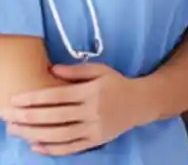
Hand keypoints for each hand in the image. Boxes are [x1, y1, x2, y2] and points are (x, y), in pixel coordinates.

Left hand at [2, 62, 147, 155]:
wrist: (143, 102)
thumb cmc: (117, 84)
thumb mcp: (101, 70)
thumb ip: (76, 70)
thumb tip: (52, 69)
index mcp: (92, 91)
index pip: (58, 96)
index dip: (34, 98)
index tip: (14, 100)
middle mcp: (93, 110)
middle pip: (55, 116)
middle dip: (27, 117)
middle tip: (7, 117)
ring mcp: (95, 127)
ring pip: (60, 134)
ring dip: (34, 134)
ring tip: (15, 131)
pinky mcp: (97, 140)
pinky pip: (71, 147)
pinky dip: (52, 148)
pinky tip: (35, 146)